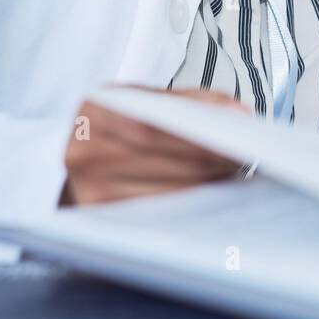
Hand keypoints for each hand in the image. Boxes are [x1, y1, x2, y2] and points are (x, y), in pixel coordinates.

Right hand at [60, 85, 251, 205]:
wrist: (71, 159)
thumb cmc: (114, 127)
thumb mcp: (141, 100)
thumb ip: (189, 102)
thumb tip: (239, 113)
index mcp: (93, 111)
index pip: (152, 128)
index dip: (196, 135)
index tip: (236, 135)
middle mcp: (83, 151)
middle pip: (161, 161)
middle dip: (211, 160)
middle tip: (247, 156)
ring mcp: (87, 189)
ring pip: (164, 191)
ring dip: (206, 183)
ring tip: (233, 171)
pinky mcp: (101, 218)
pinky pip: (157, 213)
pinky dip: (189, 203)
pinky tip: (211, 192)